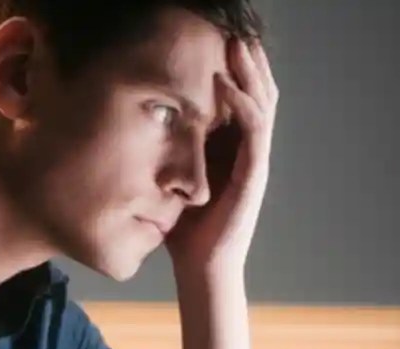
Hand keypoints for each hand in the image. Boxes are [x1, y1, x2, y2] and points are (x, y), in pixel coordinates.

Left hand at [165, 37, 277, 277]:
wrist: (201, 269)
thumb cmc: (186, 229)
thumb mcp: (172, 179)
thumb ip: (167, 153)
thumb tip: (137, 125)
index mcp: (233, 148)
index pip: (240, 96)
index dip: (234, 67)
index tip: (217, 38)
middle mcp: (249, 149)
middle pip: (257, 91)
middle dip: (247, 60)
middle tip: (234, 29)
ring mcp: (255, 161)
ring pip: (262, 104)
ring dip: (249, 72)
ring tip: (236, 44)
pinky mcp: (254, 175)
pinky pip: (254, 131)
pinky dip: (242, 105)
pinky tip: (226, 85)